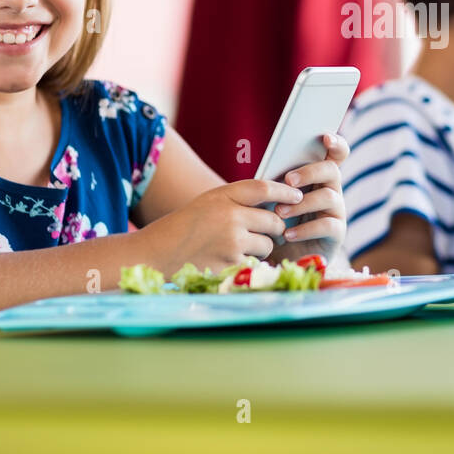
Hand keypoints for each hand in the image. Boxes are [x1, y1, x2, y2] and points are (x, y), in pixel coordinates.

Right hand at [134, 179, 302, 274]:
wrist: (155, 253)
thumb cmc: (184, 227)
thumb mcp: (209, 203)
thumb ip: (237, 201)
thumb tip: (275, 203)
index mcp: (223, 195)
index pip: (264, 188)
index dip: (285, 191)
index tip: (298, 195)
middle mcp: (230, 216)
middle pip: (273, 220)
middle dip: (276, 228)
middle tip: (272, 231)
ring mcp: (231, 241)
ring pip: (267, 244)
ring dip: (262, 248)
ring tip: (240, 247)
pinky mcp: (230, 264)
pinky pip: (254, 263)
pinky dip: (248, 264)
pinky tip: (230, 261)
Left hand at [270, 132, 349, 262]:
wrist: (279, 257)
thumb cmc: (274, 220)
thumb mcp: (273, 198)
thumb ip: (277, 182)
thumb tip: (269, 168)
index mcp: (318, 176)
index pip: (337, 154)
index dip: (336, 143)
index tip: (325, 137)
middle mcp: (332, 189)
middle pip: (332, 170)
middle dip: (309, 172)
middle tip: (288, 180)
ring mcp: (337, 211)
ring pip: (328, 197)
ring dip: (301, 203)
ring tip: (279, 213)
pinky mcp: (337, 233)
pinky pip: (327, 225)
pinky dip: (305, 229)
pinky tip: (287, 234)